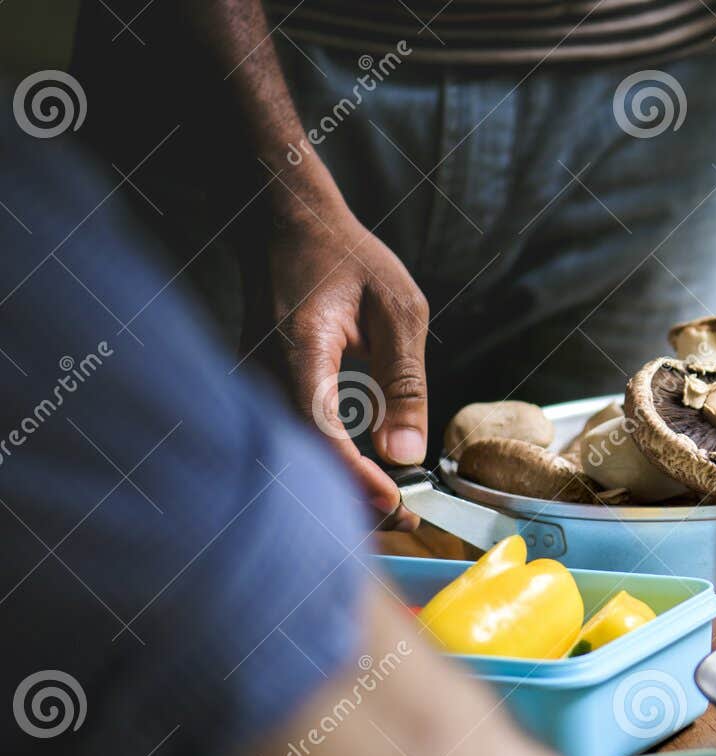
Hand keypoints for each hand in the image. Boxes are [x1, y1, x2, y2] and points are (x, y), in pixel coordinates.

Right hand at [257, 197, 429, 524]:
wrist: (287, 222)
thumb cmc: (346, 258)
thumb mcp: (398, 308)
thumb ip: (405, 380)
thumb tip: (407, 453)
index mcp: (298, 347)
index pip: (317, 427)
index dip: (353, 473)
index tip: (396, 499)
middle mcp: (265, 372)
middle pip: (299, 458)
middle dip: (352, 499)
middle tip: (407, 521)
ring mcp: (255, 384)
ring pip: (291, 458)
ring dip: (340, 491)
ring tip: (396, 511)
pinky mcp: (261, 393)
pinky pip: (290, 442)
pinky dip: (328, 470)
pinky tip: (368, 484)